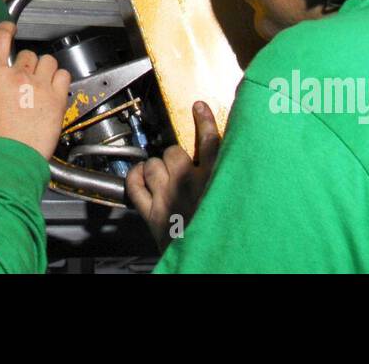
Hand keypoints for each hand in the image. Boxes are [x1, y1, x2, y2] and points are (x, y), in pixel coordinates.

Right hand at [0, 21, 70, 158]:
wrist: (8, 161)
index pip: (1, 39)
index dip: (5, 30)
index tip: (9, 28)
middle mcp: (19, 77)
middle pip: (28, 54)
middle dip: (27, 64)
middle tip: (25, 80)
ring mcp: (41, 87)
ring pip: (48, 61)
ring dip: (44, 70)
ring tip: (41, 84)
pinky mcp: (57, 99)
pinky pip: (64, 75)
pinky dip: (60, 79)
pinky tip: (54, 89)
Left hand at [126, 101, 220, 252]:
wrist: (210, 261)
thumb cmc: (224, 234)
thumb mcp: (234, 200)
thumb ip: (229, 179)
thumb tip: (230, 164)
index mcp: (214, 179)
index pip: (210, 140)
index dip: (203, 120)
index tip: (198, 107)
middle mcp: (188, 183)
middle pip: (174, 152)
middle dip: (175, 156)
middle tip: (180, 166)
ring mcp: (167, 196)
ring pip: (153, 165)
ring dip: (156, 167)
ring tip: (163, 175)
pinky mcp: (152, 213)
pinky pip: (135, 186)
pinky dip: (134, 178)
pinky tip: (139, 175)